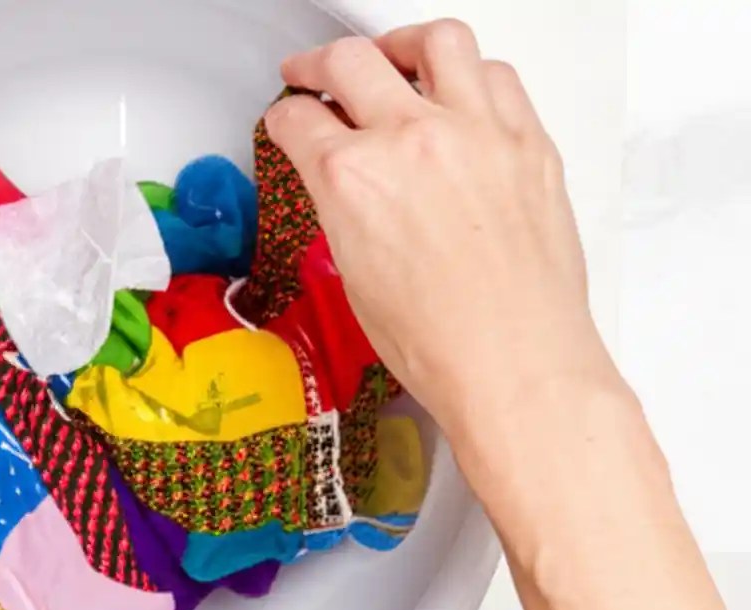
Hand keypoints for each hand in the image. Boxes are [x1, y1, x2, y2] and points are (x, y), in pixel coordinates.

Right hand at [265, 20, 614, 434]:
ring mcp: (476, 132)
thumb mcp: (354, 272)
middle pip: (350, 60)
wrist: (515, 365)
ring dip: (403, 45)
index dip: (284, 116)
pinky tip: (459, 94)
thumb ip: (343, 205)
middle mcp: (411, 139)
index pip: (298, 118)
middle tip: (313, 72)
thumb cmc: (438, 341)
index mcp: (352, 178)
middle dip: (318, 63)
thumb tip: (341, 179)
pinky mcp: (528, 142)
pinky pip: (498, 76)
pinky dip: (471, 75)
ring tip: (394, 59)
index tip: (289, 117)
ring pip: (437, 40)